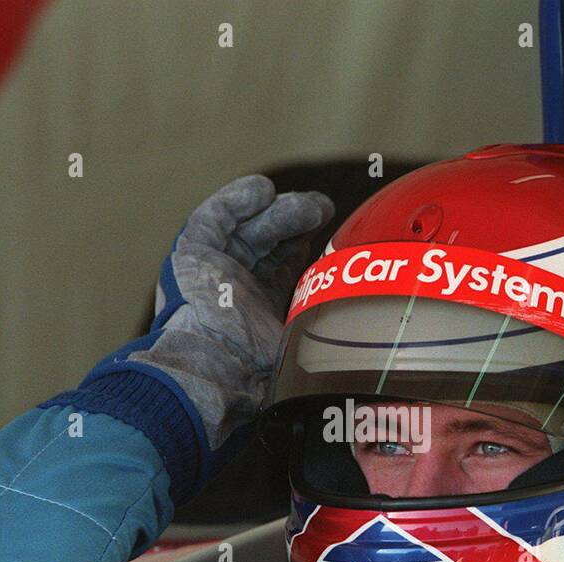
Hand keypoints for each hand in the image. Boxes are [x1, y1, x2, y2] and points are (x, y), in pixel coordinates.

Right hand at [133, 176, 333, 449]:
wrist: (215, 368)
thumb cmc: (257, 370)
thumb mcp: (303, 348)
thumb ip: (325, 331)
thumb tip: (372, 336)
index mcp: (258, 309)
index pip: (284, 264)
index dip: (306, 244)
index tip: (333, 231)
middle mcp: (235, 286)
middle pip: (268, 240)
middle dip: (297, 221)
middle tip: (323, 210)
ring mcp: (213, 269)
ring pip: (247, 226)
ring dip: (277, 211)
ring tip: (308, 205)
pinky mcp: (190, 254)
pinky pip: (212, 218)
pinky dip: (235, 200)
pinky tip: (262, 190)